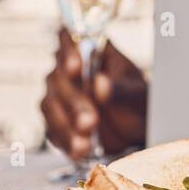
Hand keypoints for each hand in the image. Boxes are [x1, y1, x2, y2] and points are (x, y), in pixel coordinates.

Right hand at [41, 30, 146, 158]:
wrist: (138, 131)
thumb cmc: (138, 102)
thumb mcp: (138, 94)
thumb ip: (121, 89)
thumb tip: (100, 84)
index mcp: (91, 52)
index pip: (70, 38)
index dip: (68, 51)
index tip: (75, 68)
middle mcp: (69, 71)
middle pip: (58, 78)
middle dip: (74, 102)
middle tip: (91, 121)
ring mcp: (59, 97)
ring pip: (50, 105)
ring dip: (66, 126)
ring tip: (85, 144)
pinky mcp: (57, 122)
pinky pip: (53, 130)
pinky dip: (65, 142)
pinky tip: (79, 151)